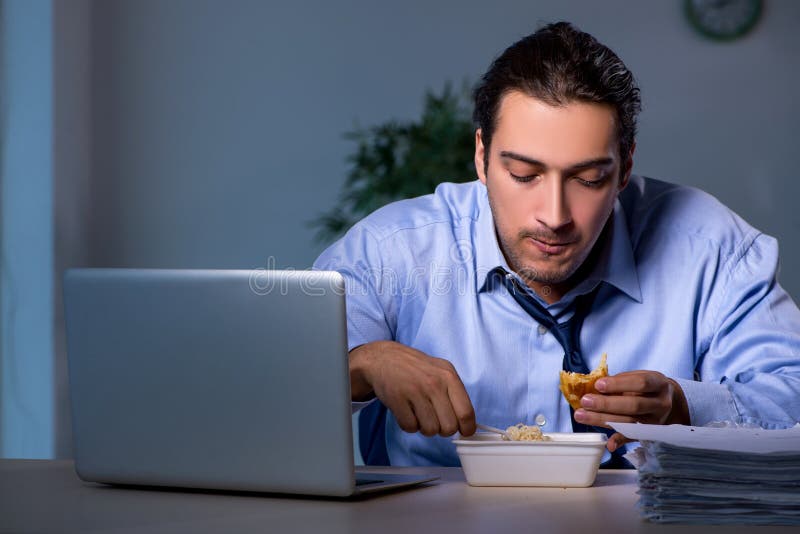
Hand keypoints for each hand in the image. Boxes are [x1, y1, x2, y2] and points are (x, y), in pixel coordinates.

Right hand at [349, 341, 475, 437]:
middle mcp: (433, 383)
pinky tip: (407, 412)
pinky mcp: (397, 399)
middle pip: (449, 427)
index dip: (467, 428)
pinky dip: (409, 425)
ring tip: (420, 414)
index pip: (466, 412)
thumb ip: (455, 394)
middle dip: (443, 429)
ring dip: (425, 428)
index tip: (465, 433)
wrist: (384, 358)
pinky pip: (410, 427)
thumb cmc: (417, 368)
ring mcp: (414, 391)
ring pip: (430, 430)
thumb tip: (468, 423)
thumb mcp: (442, 371)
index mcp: (448, 376)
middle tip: (436, 420)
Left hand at [572, 370, 688, 451]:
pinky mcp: (649, 434)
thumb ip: (620, 381)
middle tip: (585, 401)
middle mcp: (660, 404)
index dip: (619, 384)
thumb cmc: (646, 387)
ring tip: (582, 415)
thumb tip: (592, 385)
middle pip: (633, 405)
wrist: (671, 402)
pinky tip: (608, 444)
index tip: (598, 384)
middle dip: (607, 404)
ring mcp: (656, 421)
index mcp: (658, 383)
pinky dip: (620, 441)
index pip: (640, 383)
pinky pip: (633, 438)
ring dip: (603, 420)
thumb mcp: (638, 376)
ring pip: (629, 422)